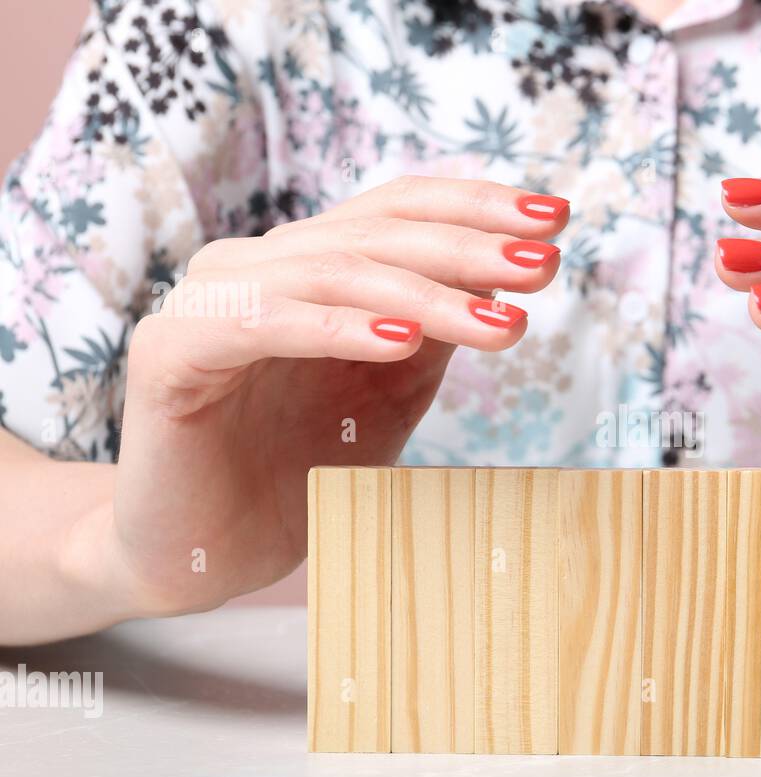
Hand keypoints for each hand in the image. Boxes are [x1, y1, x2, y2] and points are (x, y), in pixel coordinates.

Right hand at [109, 176, 567, 615]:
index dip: (476, 207)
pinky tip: (403, 342)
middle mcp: (258, 266)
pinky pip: (262, 322)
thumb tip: (503, 273)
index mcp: (310, 265)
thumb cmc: (299, 468)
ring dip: (427, 296)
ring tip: (503, 324)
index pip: (398, 211)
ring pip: (331, 271)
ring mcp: (210, 300)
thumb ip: (434, 331)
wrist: (207, 551)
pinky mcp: (171, 352)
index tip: (555, 219)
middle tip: (543, 264)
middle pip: (374, 233)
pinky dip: (336, 328)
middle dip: (469, 247)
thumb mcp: (391, 392)